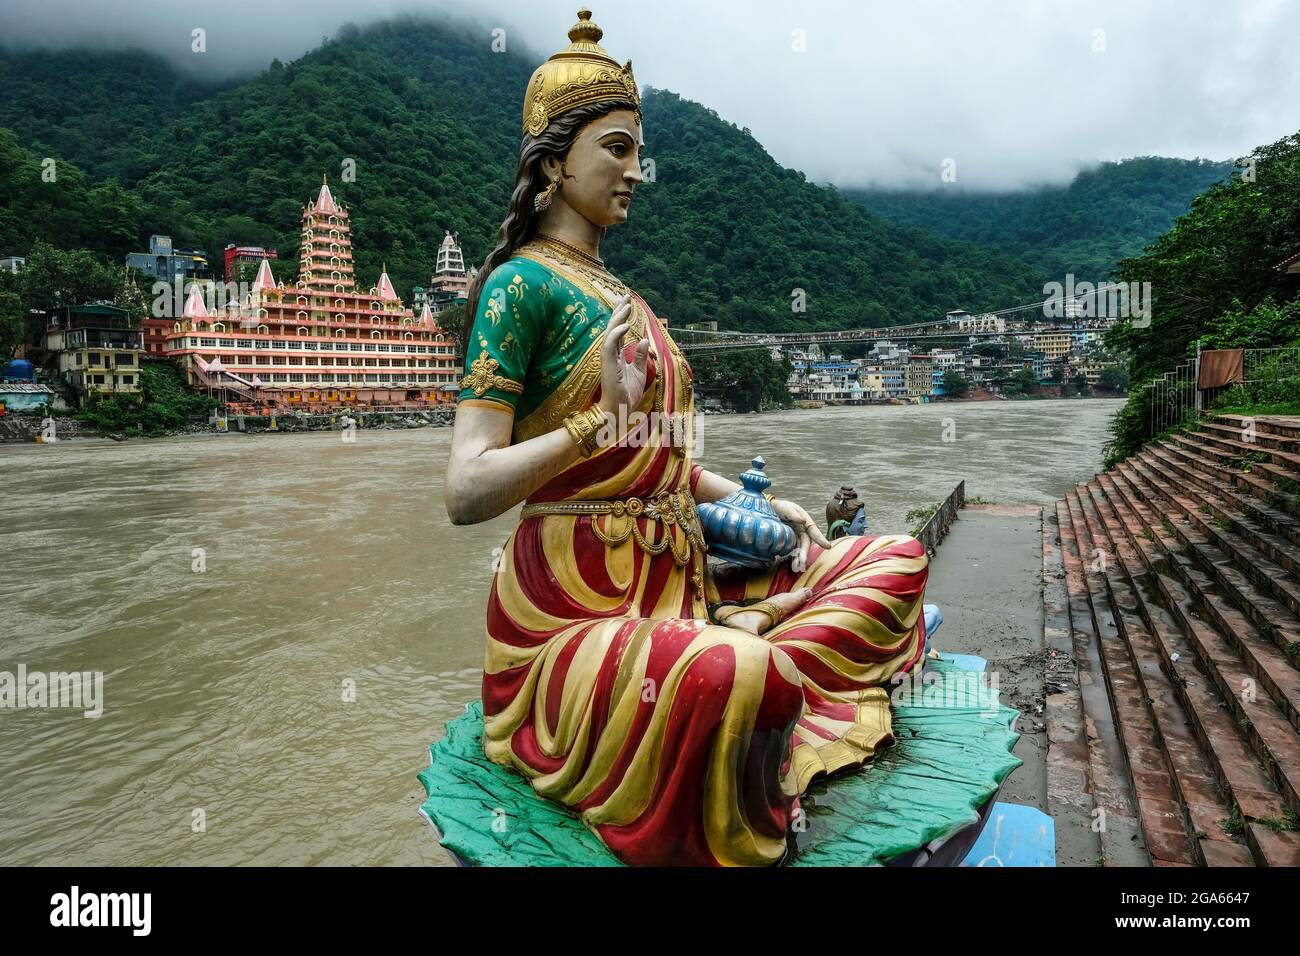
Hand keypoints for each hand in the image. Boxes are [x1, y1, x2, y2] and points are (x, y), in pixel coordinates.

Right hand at [598, 294, 649, 415]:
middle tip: (626, 296)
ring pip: (610, 332)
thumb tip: (642, 339)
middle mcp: (610, 353)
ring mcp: (607, 358)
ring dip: (618, 318)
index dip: (622, 316)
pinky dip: (616, 333)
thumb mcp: (638, 371)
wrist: (620, 409)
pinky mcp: (607, 363)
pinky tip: (625, 324)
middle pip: (612, 327)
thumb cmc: (627, 393)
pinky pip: (610, 344)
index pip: (618, 330)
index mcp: (616, 354)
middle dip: (619, 311)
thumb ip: (639, 356)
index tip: (628, 302)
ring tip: (626, 305)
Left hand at [772, 498, 832, 573]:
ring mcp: (796, 536)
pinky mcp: (789, 541)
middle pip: (806, 543)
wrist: (769, 509)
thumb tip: (803, 521)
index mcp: (805, 522)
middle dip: (805, 553)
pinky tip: (793, 565)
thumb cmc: (780, 507)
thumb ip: (794, 514)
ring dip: (799, 558)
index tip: (828, 546)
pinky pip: (793, 550)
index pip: (814, 531)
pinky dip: (793, 557)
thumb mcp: (787, 508)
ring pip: (800, 549)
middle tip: (802, 563)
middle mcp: (802, 530)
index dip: (821, 539)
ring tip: (797, 568)